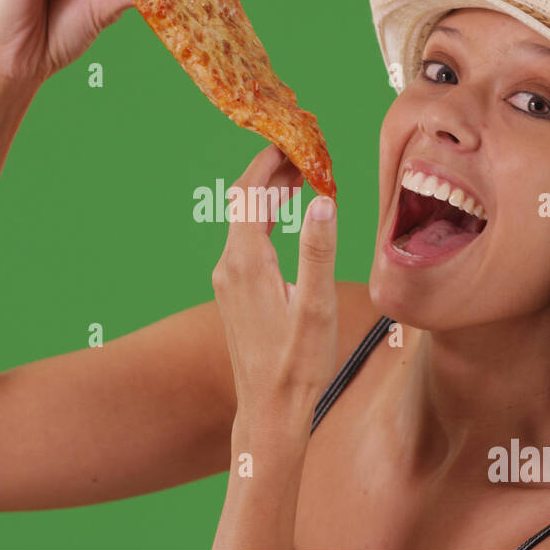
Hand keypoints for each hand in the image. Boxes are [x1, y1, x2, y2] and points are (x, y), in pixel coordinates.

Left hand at [211, 146, 338, 430]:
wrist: (269, 412)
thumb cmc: (298, 365)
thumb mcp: (315, 306)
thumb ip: (318, 251)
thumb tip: (321, 201)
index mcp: (246, 262)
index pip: (250, 193)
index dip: (269, 160)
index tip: (293, 137)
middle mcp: (228, 266)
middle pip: (243, 201)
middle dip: (271, 170)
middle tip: (305, 148)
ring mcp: (227, 280)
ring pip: (244, 220)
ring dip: (270, 194)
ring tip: (303, 174)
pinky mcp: (234, 292)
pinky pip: (246, 239)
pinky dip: (266, 217)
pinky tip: (287, 216)